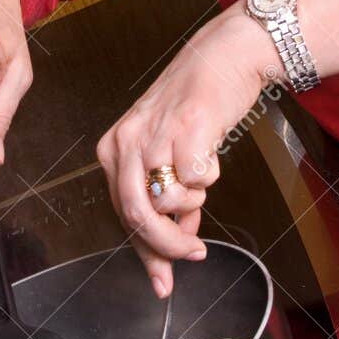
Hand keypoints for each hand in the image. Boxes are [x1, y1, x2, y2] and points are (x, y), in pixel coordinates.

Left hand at [95, 1, 278, 296]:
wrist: (225, 57)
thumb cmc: (198, 103)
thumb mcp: (169, 151)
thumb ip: (168, 197)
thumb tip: (178, 240)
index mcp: (113, 149)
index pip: (122, 215)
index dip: (145, 252)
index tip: (163, 281)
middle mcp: (125, 143)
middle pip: (138, 217)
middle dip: (168, 247)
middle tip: (194, 253)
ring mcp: (153, 136)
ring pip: (169, 203)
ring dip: (194, 202)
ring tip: (203, 176)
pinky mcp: (185, 130)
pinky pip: (199, 180)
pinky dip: (210, 176)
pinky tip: (210, 153)